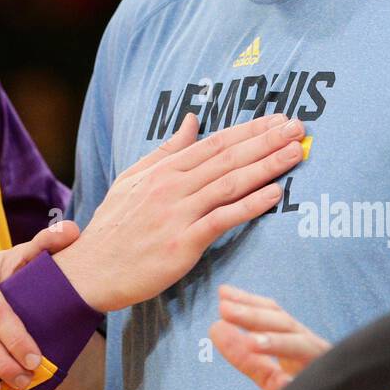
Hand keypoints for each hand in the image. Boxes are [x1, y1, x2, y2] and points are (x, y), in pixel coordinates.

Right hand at [53, 112, 304, 312]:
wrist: (92, 269)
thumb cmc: (114, 226)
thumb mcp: (133, 178)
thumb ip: (167, 150)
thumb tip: (192, 119)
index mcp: (163, 169)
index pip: (214, 143)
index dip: (249, 130)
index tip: (277, 120)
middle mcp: (172, 186)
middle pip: (228, 158)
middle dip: (266, 141)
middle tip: (298, 128)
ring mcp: (177, 214)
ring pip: (230, 183)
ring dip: (266, 166)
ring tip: (295, 152)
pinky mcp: (182, 243)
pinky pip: (222, 219)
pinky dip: (250, 205)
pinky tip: (275, 194)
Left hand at [209, 283, 329, 389]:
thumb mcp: (270, 377)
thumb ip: (245, 357)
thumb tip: (215, 328)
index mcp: (298, 343)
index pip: (274, 316)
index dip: (250, 302)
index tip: (223, 293)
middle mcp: (314, 350)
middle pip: (285, 326)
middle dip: (255, 316)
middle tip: (224, 309)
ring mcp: (326, 370)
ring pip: (302, 348)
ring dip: (278, 343)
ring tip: (251, 342)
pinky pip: (315, 389)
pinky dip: (299, 383)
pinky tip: (285, 382)